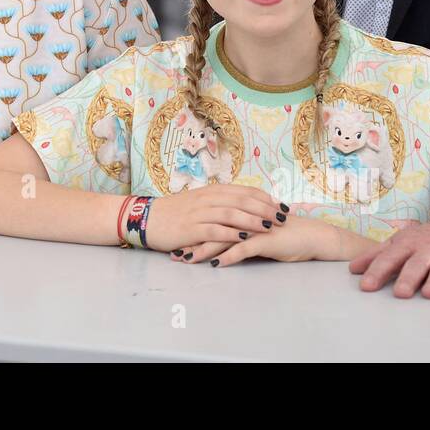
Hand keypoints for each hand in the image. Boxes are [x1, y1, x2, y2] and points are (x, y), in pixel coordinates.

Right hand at [146, 184, 288, 253]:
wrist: (147, 219)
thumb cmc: (175, 213)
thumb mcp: (199, 202)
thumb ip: (220, 203)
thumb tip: (243, 207)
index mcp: (211, 191)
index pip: (244, 191)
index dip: (264, 198)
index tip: (280, 205)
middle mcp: (207, 199)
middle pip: (241, 200)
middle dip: (264, 208)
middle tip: (282, 217)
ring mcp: (198, 213)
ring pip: (231, 213)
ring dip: (252, 220)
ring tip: (269, 227)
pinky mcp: (190, 228)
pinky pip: (214, 230)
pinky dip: (231, 233)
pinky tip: (244, 238)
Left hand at [173, 215, 368, 265]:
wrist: (310, 236)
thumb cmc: (282, 234)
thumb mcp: (255, 230)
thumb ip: (237, 231)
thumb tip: (216, 239)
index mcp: (240, 212)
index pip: (211, 219)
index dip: (192, 229)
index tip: (173, 238)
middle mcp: (245, 217)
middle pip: (211, 227)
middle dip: (191, 241)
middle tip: (173, 251)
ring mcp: (254, 228)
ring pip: (223, 238)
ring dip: (203, 250)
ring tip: (187, 260)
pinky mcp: (265, 240)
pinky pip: (243, 249)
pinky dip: (228, 257)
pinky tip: (215, 265)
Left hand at [349, 215, 429, 298]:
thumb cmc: (427, 240)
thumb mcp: (402, 243)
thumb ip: (378, 256)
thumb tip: (353, 269)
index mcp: (409, 245)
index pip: (390, 258)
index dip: (377, 271)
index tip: (366, 286)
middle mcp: (429, 249)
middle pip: (417, 263)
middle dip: (408, 277)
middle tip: (400, 293)